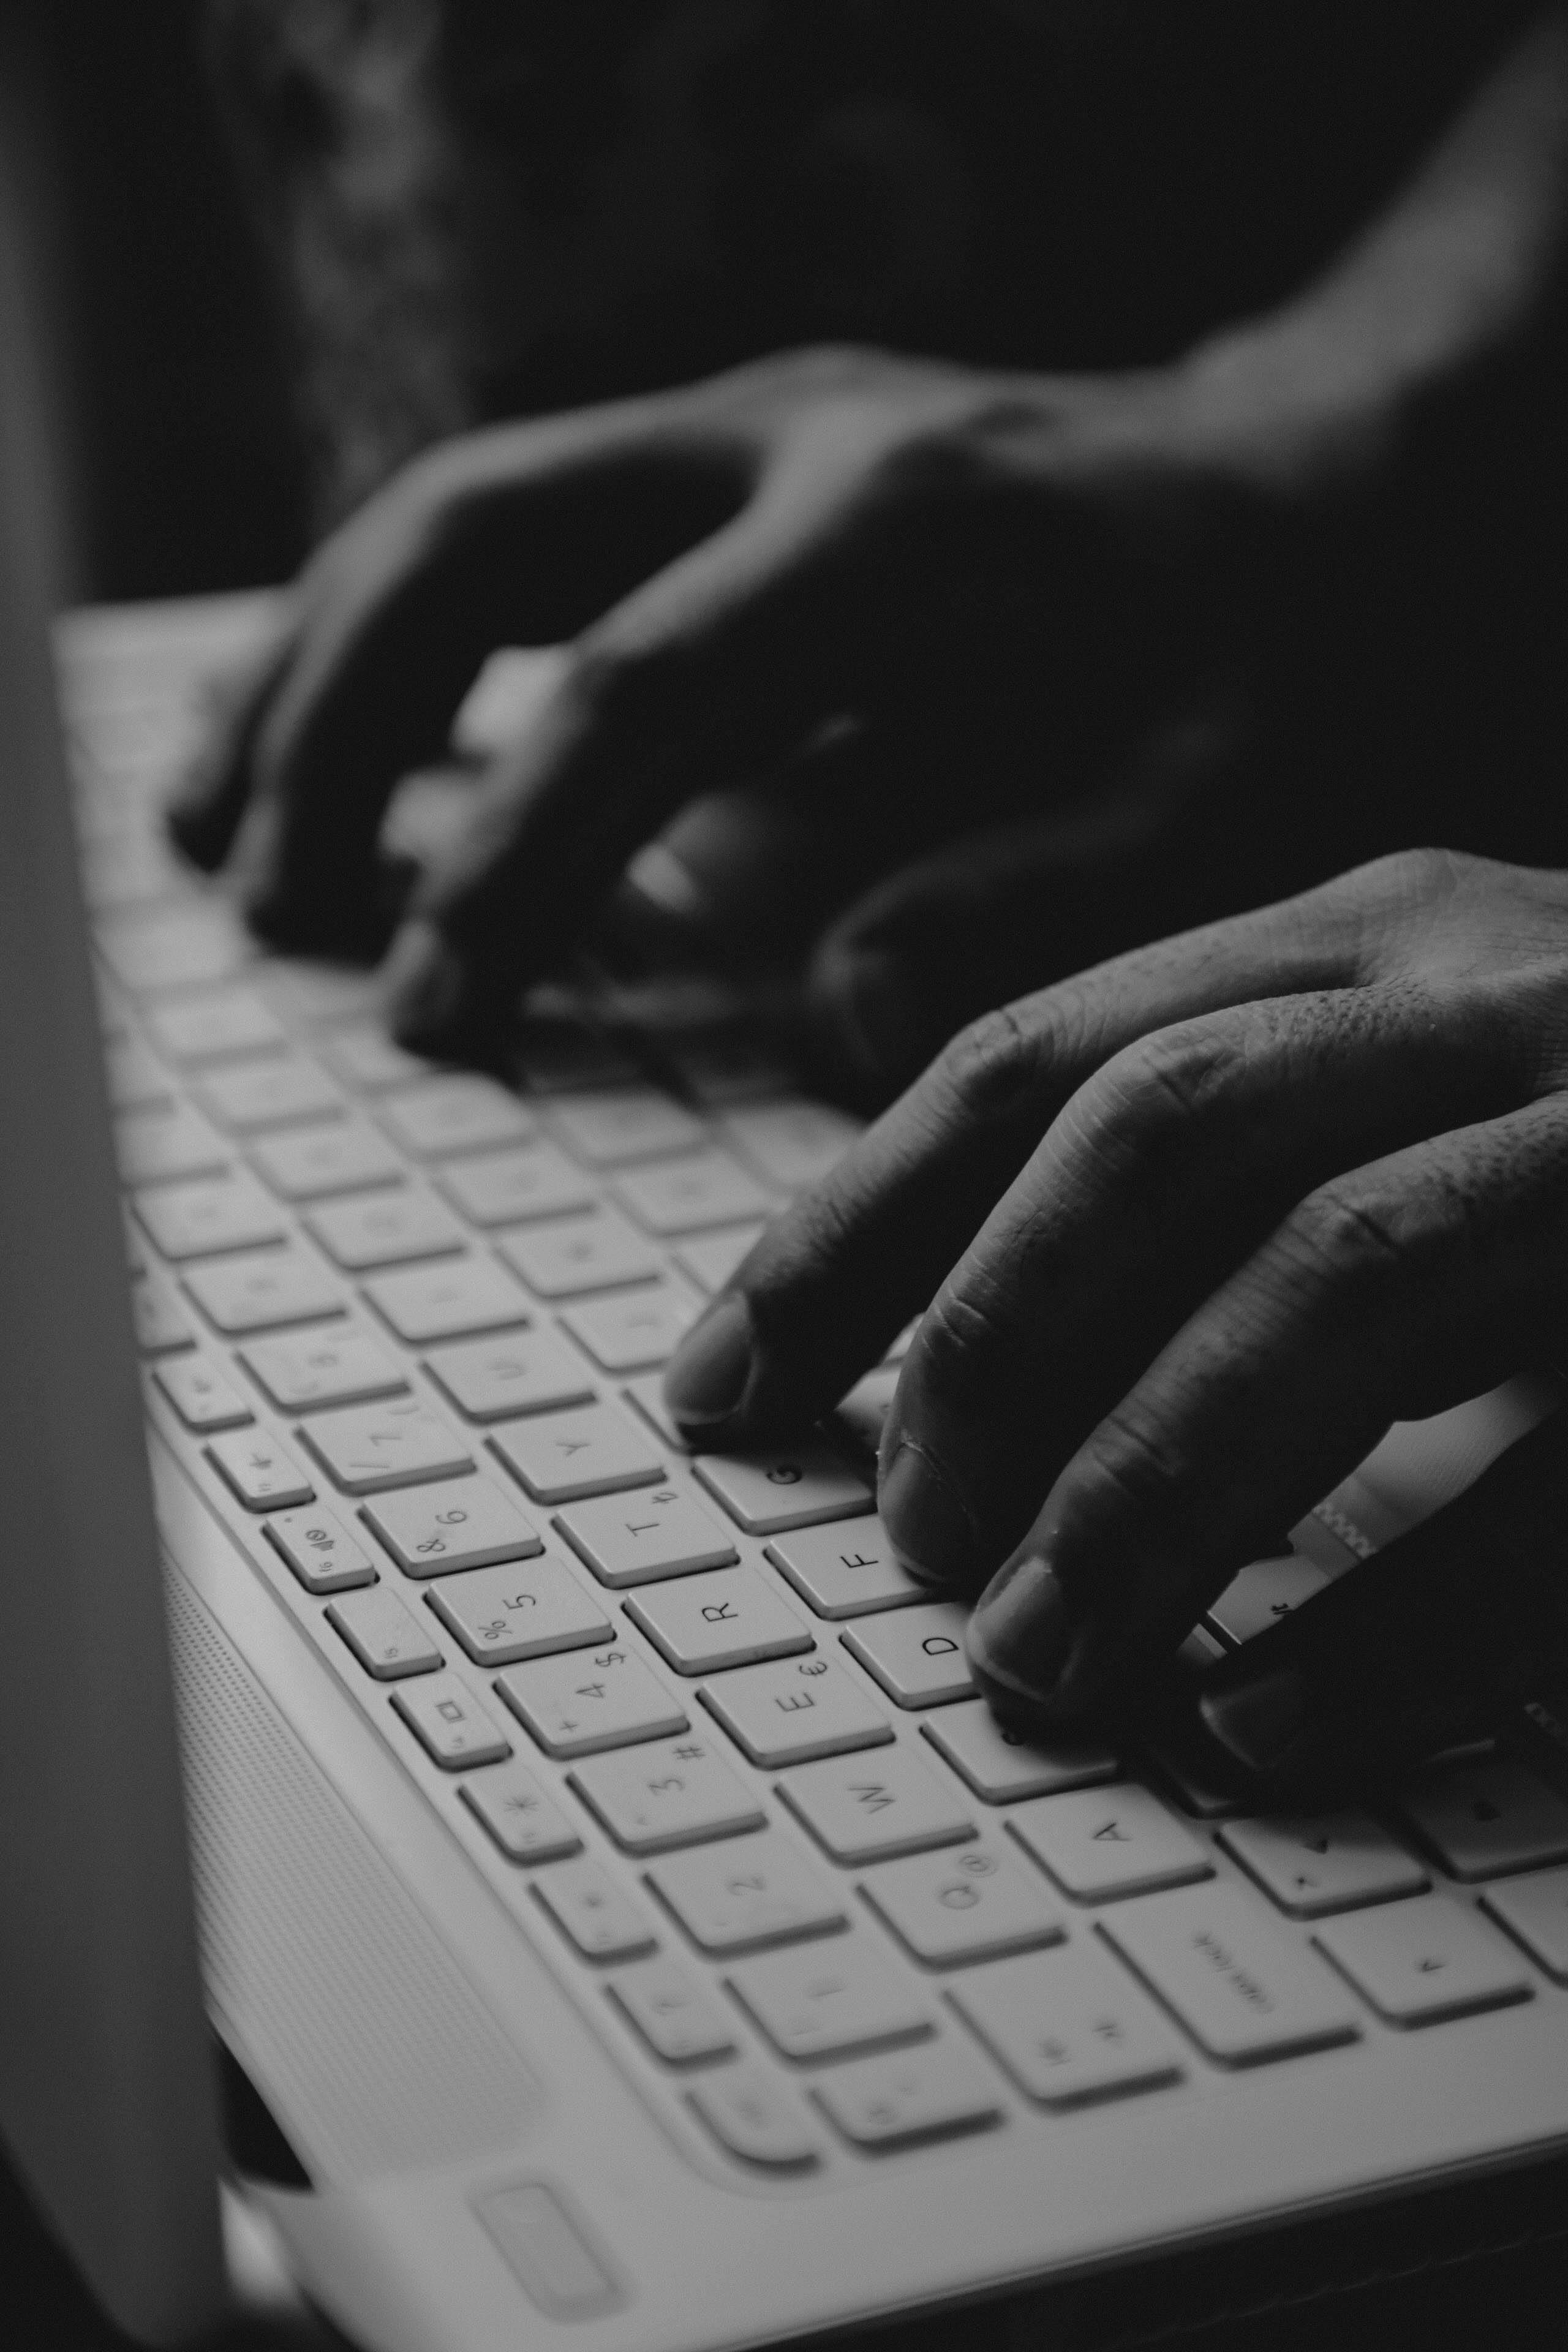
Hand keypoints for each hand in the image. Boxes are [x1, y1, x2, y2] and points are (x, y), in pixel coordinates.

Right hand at [168, 342, 1304, 1044]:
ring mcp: (733, 427)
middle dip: (343, 732)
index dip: (508, 862)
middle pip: (476, 539)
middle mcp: (784, 436)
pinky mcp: (712, 458)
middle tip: (280, 923)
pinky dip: (381, 633)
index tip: (433, 1018)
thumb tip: (821, 1012)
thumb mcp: (1203, 798)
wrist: (1308, 492)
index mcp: (897, 525)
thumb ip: (1020, 905)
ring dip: (314, 669)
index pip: (635, 691)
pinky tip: (314, 742)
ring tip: (219, 840)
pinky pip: (501, 520)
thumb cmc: (1259, 655)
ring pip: (453, 509)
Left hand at [660, 848, 1567, 1790]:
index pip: (1041, 1055)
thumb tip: (931, 1361)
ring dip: (1156, 1484)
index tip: (721, 1389)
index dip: (851, 1228)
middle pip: (1162, 1132)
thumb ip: (1216, 1173)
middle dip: (991, 1348)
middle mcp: (1502, 988)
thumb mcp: (1411, 1098)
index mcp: (1377, 931)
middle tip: (910, 1547)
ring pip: (1342, 1279)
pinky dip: (1396, 1610)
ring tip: (1037, 1655)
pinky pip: (1561, 1472)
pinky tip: (1264, 1718)